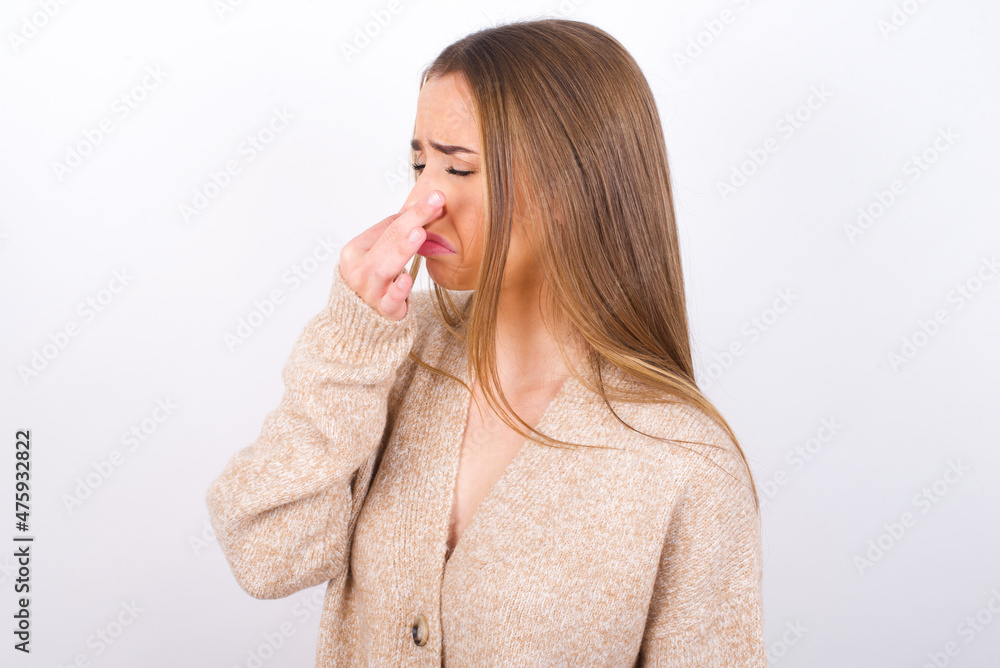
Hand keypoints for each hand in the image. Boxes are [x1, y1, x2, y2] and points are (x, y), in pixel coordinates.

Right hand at [337, 190, 444, 319]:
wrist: (358, 322)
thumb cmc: (372, 281)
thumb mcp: (378, 254)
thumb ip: (395, 234)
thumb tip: (421, 206)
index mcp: (354, 250)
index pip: (386, 227)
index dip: (412, 212)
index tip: (436, 198)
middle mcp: (357, 269)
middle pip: (388, 240)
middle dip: (414, 218)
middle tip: (436, 200)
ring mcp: (368, 291)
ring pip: (385, 267)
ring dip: (403, 249)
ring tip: (419, 233)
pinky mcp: (382, 311)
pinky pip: (389, 300)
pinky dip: (397, 291)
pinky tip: (407, 280)